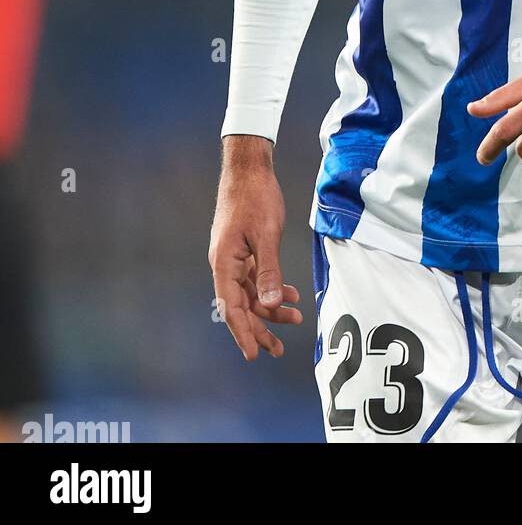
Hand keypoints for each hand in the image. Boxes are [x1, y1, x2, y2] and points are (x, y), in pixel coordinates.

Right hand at [208, 135, 302, 359]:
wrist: (249, 169)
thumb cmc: (256, 197)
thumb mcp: (266, 234)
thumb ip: (269, 270)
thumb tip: (270, 305)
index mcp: (224, 263)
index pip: (231, 308)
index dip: (243, 333)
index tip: (253, 355)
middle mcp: (225, 264)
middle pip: (240, 306)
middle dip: (259, 328)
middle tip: (278, 350)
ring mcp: (233, 258)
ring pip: (250, 293)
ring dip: (270, 308)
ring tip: (295, 320)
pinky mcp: (243, 250)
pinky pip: (255, 277)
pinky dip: (272, 287)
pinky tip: (291, 295)